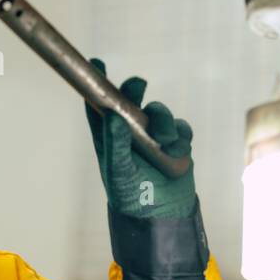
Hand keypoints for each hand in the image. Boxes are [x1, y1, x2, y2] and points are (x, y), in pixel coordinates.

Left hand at [85, 58, 195, 219]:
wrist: (163, 217)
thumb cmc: (132, 198)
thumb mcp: (119, 173)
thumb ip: (115, 144)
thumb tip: (111, 113)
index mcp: (110, 139)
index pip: (100, 106)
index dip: (98, 83)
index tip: (97, 62)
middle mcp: (130, 134)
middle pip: (131, 100)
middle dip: (134, 90)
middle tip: (138, 85)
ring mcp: (154, 137)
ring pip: (159, 112)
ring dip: (163, 121)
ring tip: (165, 142)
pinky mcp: (176, 144)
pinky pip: (181, 128)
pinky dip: (180, 136)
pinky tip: (176, 152)